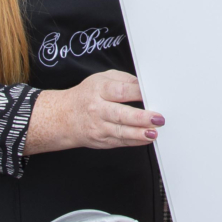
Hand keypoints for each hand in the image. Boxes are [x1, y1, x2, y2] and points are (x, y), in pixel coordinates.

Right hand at [24, 69, 161, 154]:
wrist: (64, 117)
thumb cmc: (87, 95)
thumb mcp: (102, 79)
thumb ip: (124, 80)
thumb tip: (145, 86)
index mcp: (99, 90)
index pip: (120, 91)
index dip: (137, 92)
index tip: (151, 94)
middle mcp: (97, 109)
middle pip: (120, 114)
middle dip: (140, 118)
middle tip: (157, 118)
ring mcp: (99, 127)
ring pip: (120, 132)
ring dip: (139, 134)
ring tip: (153, 133)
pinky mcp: (101, 141)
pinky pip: (120, 142)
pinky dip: (134, 141)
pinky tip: (146, 139)